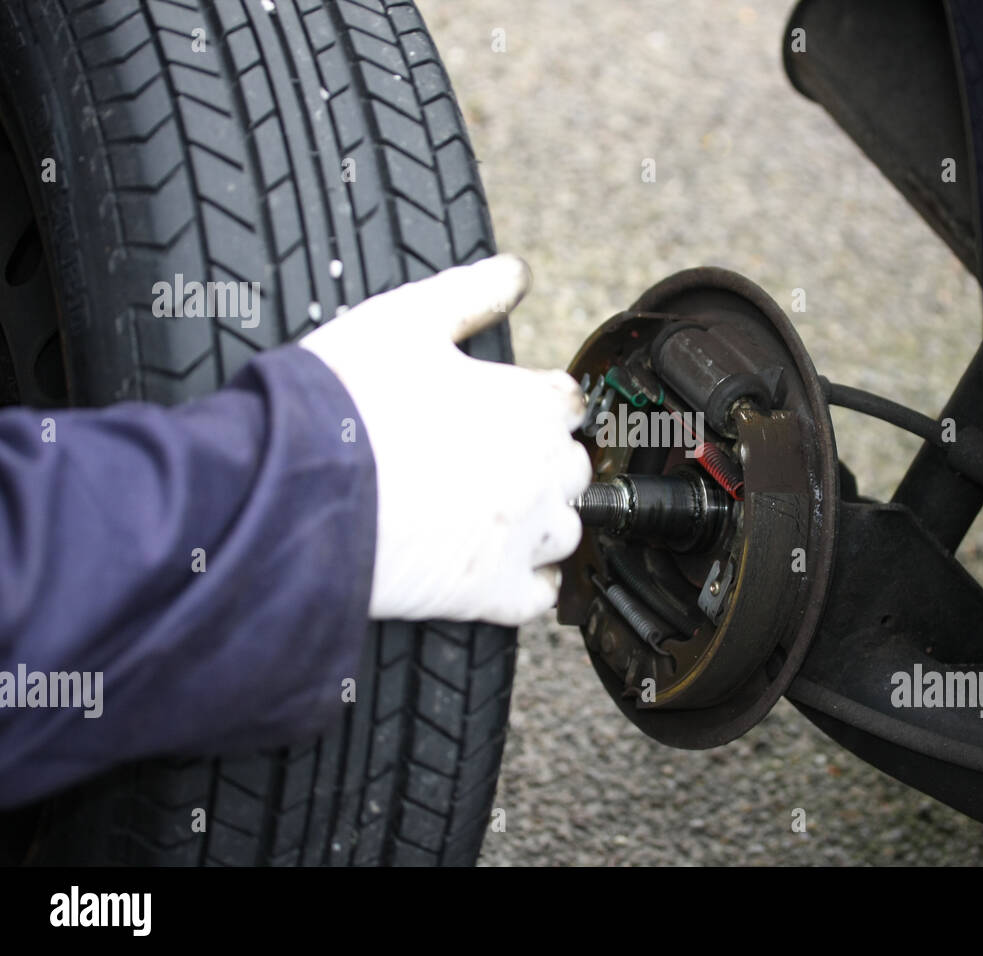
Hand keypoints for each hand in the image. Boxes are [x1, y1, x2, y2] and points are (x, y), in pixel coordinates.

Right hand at [299, 255, 589, 624]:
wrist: (294, 490)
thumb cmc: (347, 400)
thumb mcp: (406, 318)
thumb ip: (471, 292)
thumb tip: (515, 272)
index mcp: (531, 405)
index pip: (568, 402)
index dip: (536, 403)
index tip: (507, 410)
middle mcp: (543, 472)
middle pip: (574, 468)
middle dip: (543, 463)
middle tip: (488, 461)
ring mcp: (522, 537)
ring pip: (567, 532)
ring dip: (542, 523)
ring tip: (492, 516)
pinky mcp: (492, 592)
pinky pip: (540, 597)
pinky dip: (529, 587)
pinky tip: (502, 573)